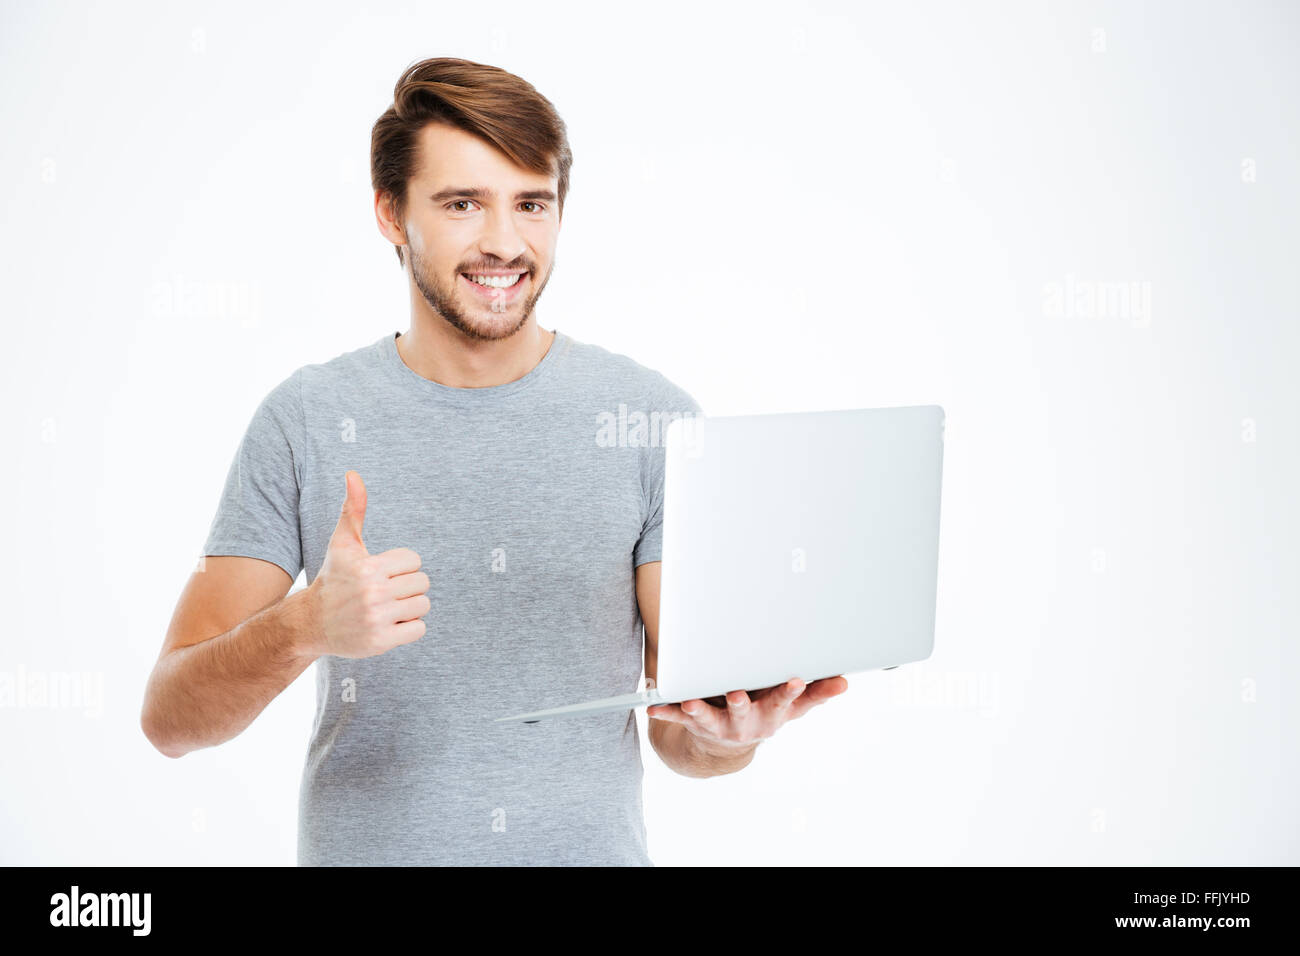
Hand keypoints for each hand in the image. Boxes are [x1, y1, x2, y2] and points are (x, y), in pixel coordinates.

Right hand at [304, 470, 429, 657]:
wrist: (311, 623)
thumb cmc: (334, 579)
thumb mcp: (342, 544)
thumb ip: (354, 509)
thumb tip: (353, 473)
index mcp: (368, 567)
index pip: (414, 560)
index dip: (401, 566)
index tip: (381, 573)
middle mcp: (372, 593)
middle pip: (422, 583)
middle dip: (407, 586)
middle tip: (385, 592)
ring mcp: (377, 619)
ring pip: (423, 605)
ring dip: (409, 607)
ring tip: (387, 607)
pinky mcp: (381, 642)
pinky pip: (419, 629)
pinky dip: (408, 628)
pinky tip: (388, 623)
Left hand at [647, 676, 848, 751]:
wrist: (728, 746)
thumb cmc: (765, 712)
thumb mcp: (792, 708)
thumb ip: (816, 693)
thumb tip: (844, 682)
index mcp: (771, 713)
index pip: (784, 701)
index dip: (790, 691)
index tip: (796, 679)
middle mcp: (745, 722)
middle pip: (744, 710)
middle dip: (740, 703)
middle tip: (736, 694)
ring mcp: (719, 725)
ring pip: (708, 717)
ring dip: (699, 710)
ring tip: (690, 703)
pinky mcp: (695, 723)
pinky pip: (677, 717)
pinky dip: (665, 711)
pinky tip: (652, 707)